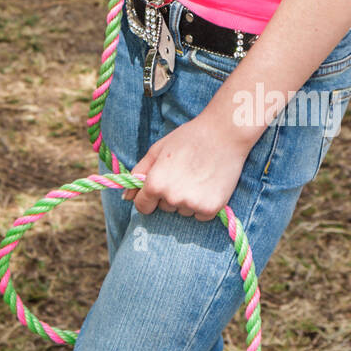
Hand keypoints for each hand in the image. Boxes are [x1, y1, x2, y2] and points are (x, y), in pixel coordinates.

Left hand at [121, 113, 251, 221]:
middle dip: (170, 194)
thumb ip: (139, 173)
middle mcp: (172, 197)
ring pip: (183, 211)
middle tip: (183, 172)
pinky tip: (208, 184)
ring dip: (187, 199)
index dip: (148, 197)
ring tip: (197, 176)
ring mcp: (192, 204)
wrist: (224, 134)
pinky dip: (203, 205)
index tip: (158, 188)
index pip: (142, 206)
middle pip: (164, 207)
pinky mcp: (211, 209)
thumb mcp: (157, 150)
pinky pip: (200, 216)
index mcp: (155, 183)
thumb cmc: (188, 138)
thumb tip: (126, 197)